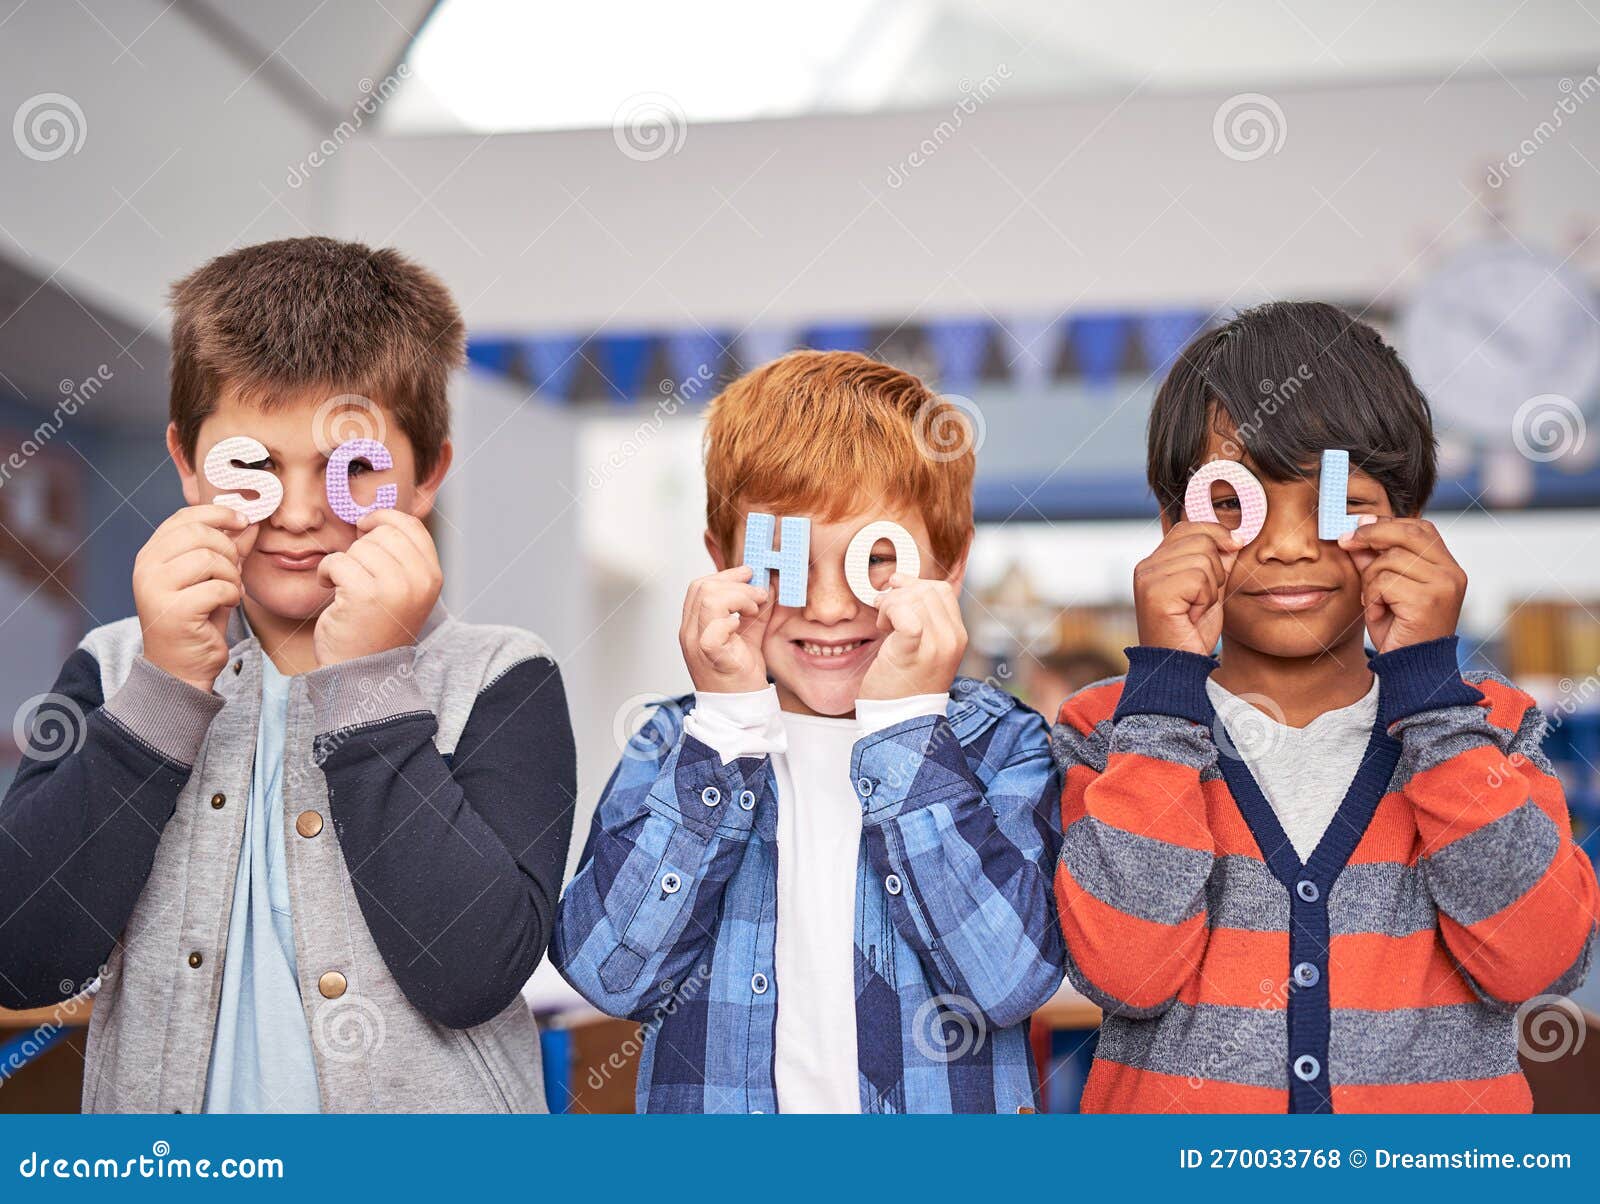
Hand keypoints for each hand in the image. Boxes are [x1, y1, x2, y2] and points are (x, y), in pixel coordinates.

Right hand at [134, 504, 251, 691]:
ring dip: (231, 576)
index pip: (184, 516)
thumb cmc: (197, 620)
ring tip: (228, 592)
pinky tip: (224, 606)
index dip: (218, 513)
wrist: (180, 668)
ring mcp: (155, 588)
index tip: (243, 521)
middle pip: (200, 533)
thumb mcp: (213, 578)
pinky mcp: (173, 610)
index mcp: (152, 554)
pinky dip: (231, 596)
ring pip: (210, 559)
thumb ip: (227, 549)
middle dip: (229, 550)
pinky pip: (218, 587)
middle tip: (234, 572)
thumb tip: (250, 523)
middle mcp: (146, 567)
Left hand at [313, 510, 441, 665]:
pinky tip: (331, 589)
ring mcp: (393, 587)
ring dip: (343, 563)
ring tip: (345, 586)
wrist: (362, 673)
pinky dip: (326, 572)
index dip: (384, 519)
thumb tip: (374, 516)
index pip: (410, 525)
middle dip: (361, 547)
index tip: (365, 528)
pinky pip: (337, 561)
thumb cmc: (376, 627)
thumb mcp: (404, 590)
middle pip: (383, 533)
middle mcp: (418, 581)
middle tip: (356, 572)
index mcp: (432, 576)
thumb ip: (400, 556)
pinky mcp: (363, 594)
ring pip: (358, 547)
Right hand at [680, 566, 771, 693]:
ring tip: (754, 609)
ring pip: (709, 598)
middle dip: (735, 583)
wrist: (739, 707)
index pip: (700, 586)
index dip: (725, 574)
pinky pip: (716, 624)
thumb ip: (756, 611)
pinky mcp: (709, 653)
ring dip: (738, 597)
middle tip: (757, 595)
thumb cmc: (740, 674)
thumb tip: (768, 586)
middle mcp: (690, 631)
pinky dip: (734, 618)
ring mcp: (696, 642)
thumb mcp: (749, 634)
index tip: (748, 573)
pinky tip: (743, 626)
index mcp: (695, 625)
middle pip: (703, 587)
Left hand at [858, 574, 966, 699]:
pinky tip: (882, 629)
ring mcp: (936, 645)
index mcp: (957, 636)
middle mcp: (952, 638)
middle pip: (926, 590)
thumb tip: (900, 582)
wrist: (900, 722)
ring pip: (913, 599)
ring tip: (883, 626)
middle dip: (899, 594)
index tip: (894, 591)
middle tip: (883, 613)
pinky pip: (904, 615)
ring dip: (890, 605)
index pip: (941, 590)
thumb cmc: (905, 684)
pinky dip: (889, 613)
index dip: (915, 584)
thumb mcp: (924, 648)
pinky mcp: (914, 651)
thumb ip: (922, 618)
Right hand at [1133, 521, 1241, 654]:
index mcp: (1155, 563)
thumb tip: (1235, 537)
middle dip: (1216, 567)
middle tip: (1204, 598)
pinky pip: (1199, 577)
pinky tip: (1193, 614)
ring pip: (1203, 558)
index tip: (1236, 545)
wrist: (1179, 667)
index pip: (1188, 527)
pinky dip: (1206, 598)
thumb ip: (1217, 563)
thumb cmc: (1192, 633)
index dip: (1216, 532)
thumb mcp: (1210, 590)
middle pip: (1200, 539)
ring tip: (1197, 608)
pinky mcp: (1156, 593)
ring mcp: (1148, 579)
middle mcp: (1146, 567)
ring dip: (1211, 587)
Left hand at [1338, 517, 1465, 652]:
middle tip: (1347, 543)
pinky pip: (1384, 581)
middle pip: (1407, 534)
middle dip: (1371, 535)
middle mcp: (1452, 572)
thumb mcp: (1383, 587)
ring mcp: (1443, 585)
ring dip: (1370, 580)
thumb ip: (1374, 559)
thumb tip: (1357, 526)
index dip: (1386, 524)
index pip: (1420, 528)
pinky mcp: (1429, 600)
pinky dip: (1372, 597)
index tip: (1357, 529)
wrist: (1410, 667)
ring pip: (1390, 559)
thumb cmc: (1398, 628)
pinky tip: (1379, 613)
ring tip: (1375, 602)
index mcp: (1447, 566)